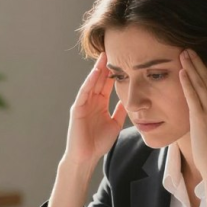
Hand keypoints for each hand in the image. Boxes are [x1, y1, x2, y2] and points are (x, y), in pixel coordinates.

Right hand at [63, 52, 127, 167]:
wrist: (86, 158)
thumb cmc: (98, 143)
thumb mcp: (115, 124)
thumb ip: (120, 111)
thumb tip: (130, 100)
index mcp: (100, 104)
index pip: (107, 84)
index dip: (114, 72)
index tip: (123, 59)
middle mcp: (91, 101)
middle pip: (99, 79)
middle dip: (106, 65)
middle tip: (113, 48)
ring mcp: (83, 104)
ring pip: (91, 83)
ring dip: (97, 70)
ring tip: (104, 56)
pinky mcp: (76, 109)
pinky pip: (84, 93)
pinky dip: (89, 82)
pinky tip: (94, 73)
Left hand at [178, 49, 206, 178]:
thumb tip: (201, 101)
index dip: (205, 68)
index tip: (196, 56)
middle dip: (197, 62)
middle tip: (187, 49)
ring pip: (201, 84)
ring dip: (191, 67)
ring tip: (183, 54)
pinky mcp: (202, 118)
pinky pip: (193, 96)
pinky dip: (187, 83)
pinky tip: (182, 72)